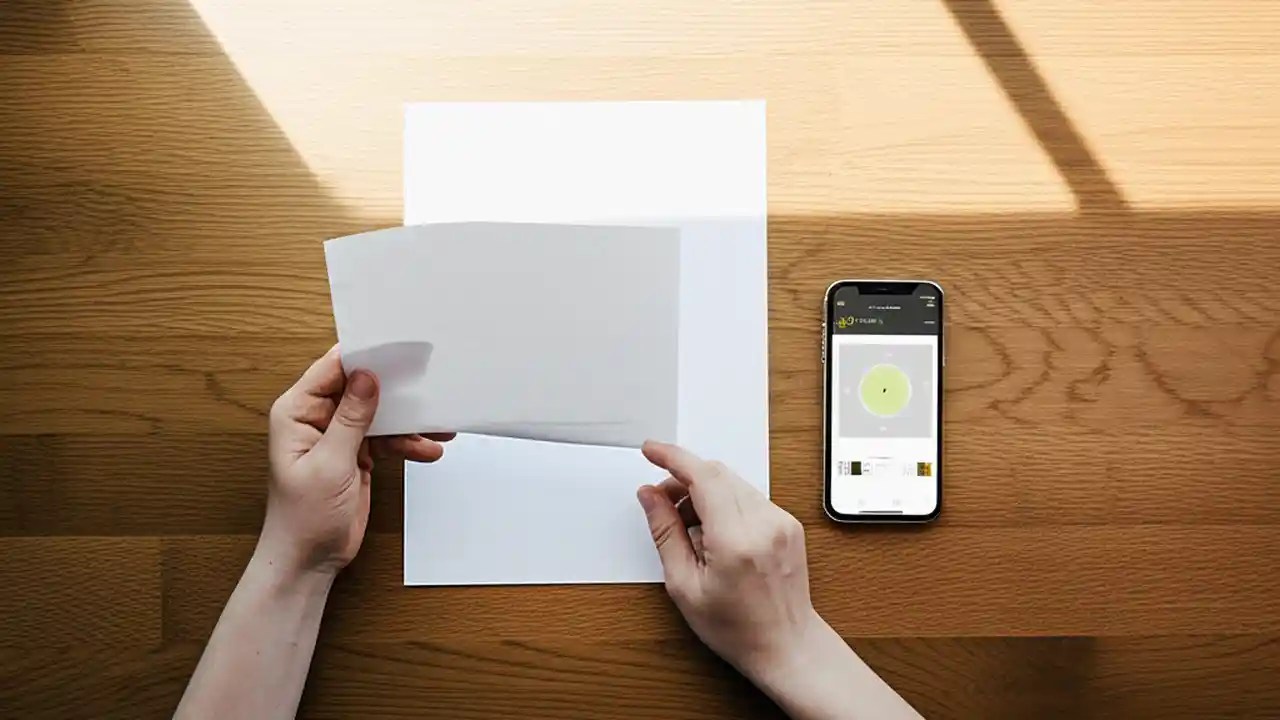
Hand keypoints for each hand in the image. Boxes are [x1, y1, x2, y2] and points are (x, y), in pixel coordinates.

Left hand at [260, 345, 452, 576]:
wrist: (310, 559)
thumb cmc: (302, 518)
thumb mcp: (330, 463)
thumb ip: (351, 419)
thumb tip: (366, 378)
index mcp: (297, 412)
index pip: (332, 369)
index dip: (363, 356)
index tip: (396, 349)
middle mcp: (316, 418)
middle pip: (360, 387)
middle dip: (394, 388)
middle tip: (427, 383)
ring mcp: (338, 436)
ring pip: (379, 413)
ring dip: (408, 420)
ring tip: (439, 425)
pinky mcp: (356, 453)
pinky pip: (387, 437)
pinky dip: (407, 442)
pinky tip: (428, 449)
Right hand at [636, 441, 818, 680]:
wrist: (787, 646)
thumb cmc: (737, 628)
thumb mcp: (685, 586)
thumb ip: (665, 533)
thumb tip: (649, 496)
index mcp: (736, 540)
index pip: (703, 476)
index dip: (672, 458)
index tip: (651, 451)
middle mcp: (765, 524)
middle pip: (717, 474)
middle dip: (683, 479)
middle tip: (662, 503)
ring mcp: (781, 521)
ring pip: (732, 482)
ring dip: (703, 491)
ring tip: (688, 527)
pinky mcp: (788, 523)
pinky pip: (749, 496)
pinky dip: (724, 503)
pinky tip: (713, 532)